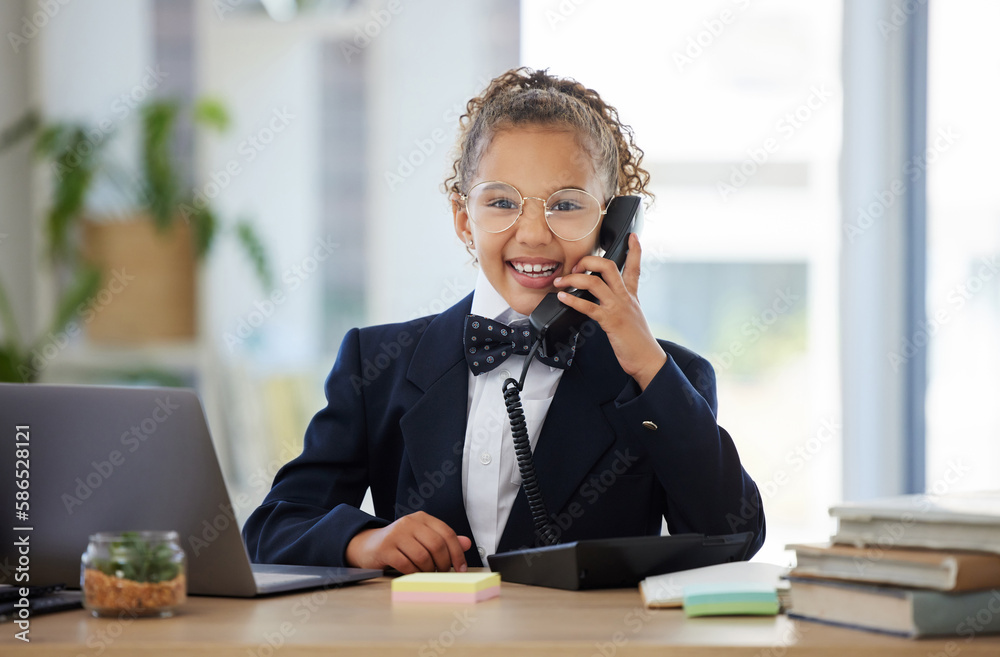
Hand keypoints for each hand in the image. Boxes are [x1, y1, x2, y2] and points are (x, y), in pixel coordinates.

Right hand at [345, 511, 471, 572]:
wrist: (368, 546)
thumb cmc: (399, 544)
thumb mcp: (422, 538)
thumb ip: (444, 540)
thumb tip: (466, 543)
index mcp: (421, 518)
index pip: (447, 533)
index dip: (457, 553)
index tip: (461, 568)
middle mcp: (409, 522)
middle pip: (436, 545)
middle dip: (443, 563)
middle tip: (442, 573)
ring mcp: (396, 534)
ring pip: (422, 556)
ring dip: (428, 570)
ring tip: (426, 573)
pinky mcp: (385, 548)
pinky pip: (406, 565)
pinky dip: (413, 573)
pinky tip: (413, 573)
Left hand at [553, 233, 666, 389]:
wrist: (647, 359)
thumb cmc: (637, 341)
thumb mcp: (631, 317)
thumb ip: (619, 305)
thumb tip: (602, 302)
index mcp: (631, 295)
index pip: (634, 267)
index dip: (634, 250)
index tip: (632, 236)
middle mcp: (625, 297)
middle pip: (609, 266)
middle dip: (589, 260)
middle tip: (575, 266)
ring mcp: (618, 308)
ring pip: (595, 282)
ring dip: (573, 279)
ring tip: (560, 282)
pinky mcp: (611, 321)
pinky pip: (589, 306)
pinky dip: (573, 300)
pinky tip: (563, 298)